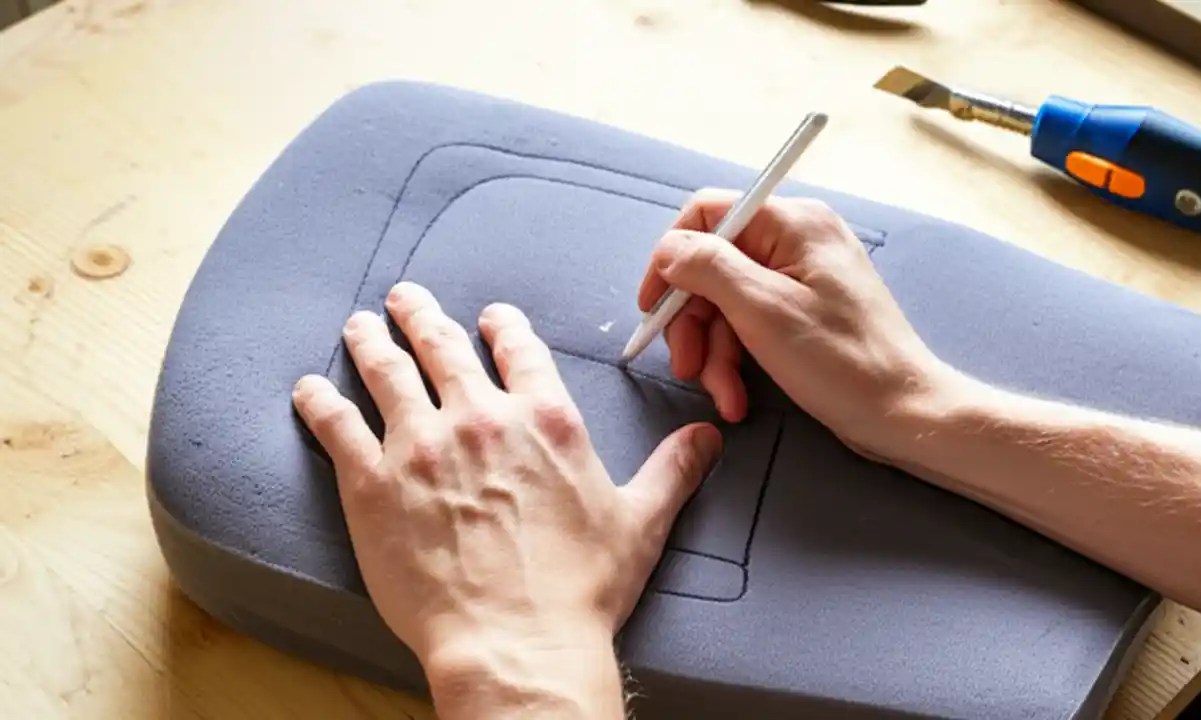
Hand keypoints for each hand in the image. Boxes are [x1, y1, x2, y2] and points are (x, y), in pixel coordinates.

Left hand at [292, 281, 721, 717]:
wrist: (517, 643)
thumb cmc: (580, 590)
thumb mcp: (640, 522)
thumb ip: (673, 470)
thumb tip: (710, 436)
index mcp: (544, 419)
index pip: (518, 349)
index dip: (501, 325)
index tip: (488, 317)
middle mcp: (480, 418)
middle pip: (443, 346)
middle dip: (422, 315)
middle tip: (405, 298)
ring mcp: (421, 446)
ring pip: (387, 372)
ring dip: (370, 341)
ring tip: (358, 325)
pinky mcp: (372, 484)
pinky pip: (336, 426)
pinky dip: (319, 402)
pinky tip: (308, 388)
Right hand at [638, 189, 955, 460]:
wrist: (903, 414)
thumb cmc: (844, 363)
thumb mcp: (762, 310)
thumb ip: (707, 268)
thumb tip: (669, 251)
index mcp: (792, 223)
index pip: (707, 214)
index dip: (670, 259)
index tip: (654, 306)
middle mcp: (798, 239)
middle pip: (712, 265)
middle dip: (695, 321)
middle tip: (688, 367)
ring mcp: (802, 276)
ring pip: (727, 302)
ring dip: (715, 352)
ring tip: (723, 394)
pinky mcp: (804, 311)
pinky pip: (751, 323)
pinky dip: (738, 359)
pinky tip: (738, 395)